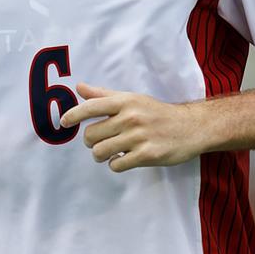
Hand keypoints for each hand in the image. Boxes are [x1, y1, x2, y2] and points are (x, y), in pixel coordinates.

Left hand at [59, 83, 208, 171]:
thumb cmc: (158, 113)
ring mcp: (139, 137)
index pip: (91, 107)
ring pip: (100, 152)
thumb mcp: (133, 99)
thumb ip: (104, 95)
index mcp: (126, 102)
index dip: (72, 116)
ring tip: (111, 152)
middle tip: (99, 141)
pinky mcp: (147, 155)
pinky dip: (116, 165)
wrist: (191, 128)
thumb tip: (79, 88)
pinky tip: (124, 159)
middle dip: (90, 141)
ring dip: (101, 155)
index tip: (62, 123)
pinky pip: (116, 165)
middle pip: (91, 135)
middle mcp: (131, 117)